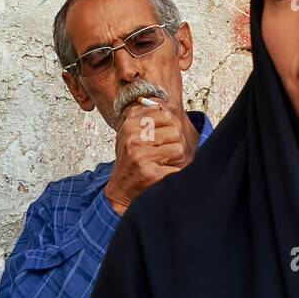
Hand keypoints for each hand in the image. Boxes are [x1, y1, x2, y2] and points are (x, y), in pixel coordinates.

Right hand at [103, 98, 194, 215]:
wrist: (119, 193)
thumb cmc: (129, 163)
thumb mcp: (131, 135)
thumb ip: (145, 118)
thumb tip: (163, 105)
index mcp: (130, 125)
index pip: (166, 114)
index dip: (171, 127)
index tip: (164, 138)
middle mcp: (133, 138)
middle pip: (175, 131)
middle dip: (175, 144)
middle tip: (164, 155)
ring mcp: (140, 156)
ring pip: (179, 149)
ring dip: (176, 160)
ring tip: (162, 165)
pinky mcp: (149, 173)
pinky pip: (177, 169)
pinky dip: (174, 174)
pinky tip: (162, 176)